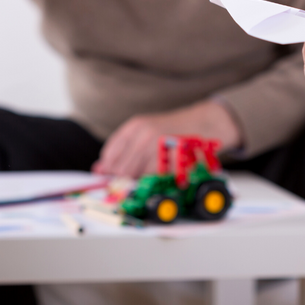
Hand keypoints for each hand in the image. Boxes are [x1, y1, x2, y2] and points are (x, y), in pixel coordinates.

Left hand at [91, 99, 241, 177]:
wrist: (205, 123)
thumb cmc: (173, 129)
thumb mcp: (145, 130)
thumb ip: (123, 148)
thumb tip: (99, 169)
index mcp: (135, 126)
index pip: (110, 154)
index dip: (109, 169)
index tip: (111, 177)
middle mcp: (144, 135)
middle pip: (121, 168)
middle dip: (123, 179)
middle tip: (132, 181)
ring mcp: (159, 147)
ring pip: (137, 176)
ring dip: (140, 182)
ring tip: (151, 176)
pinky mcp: (172, 160)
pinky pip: (154, 180)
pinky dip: (154, 182)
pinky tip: (160, 176)